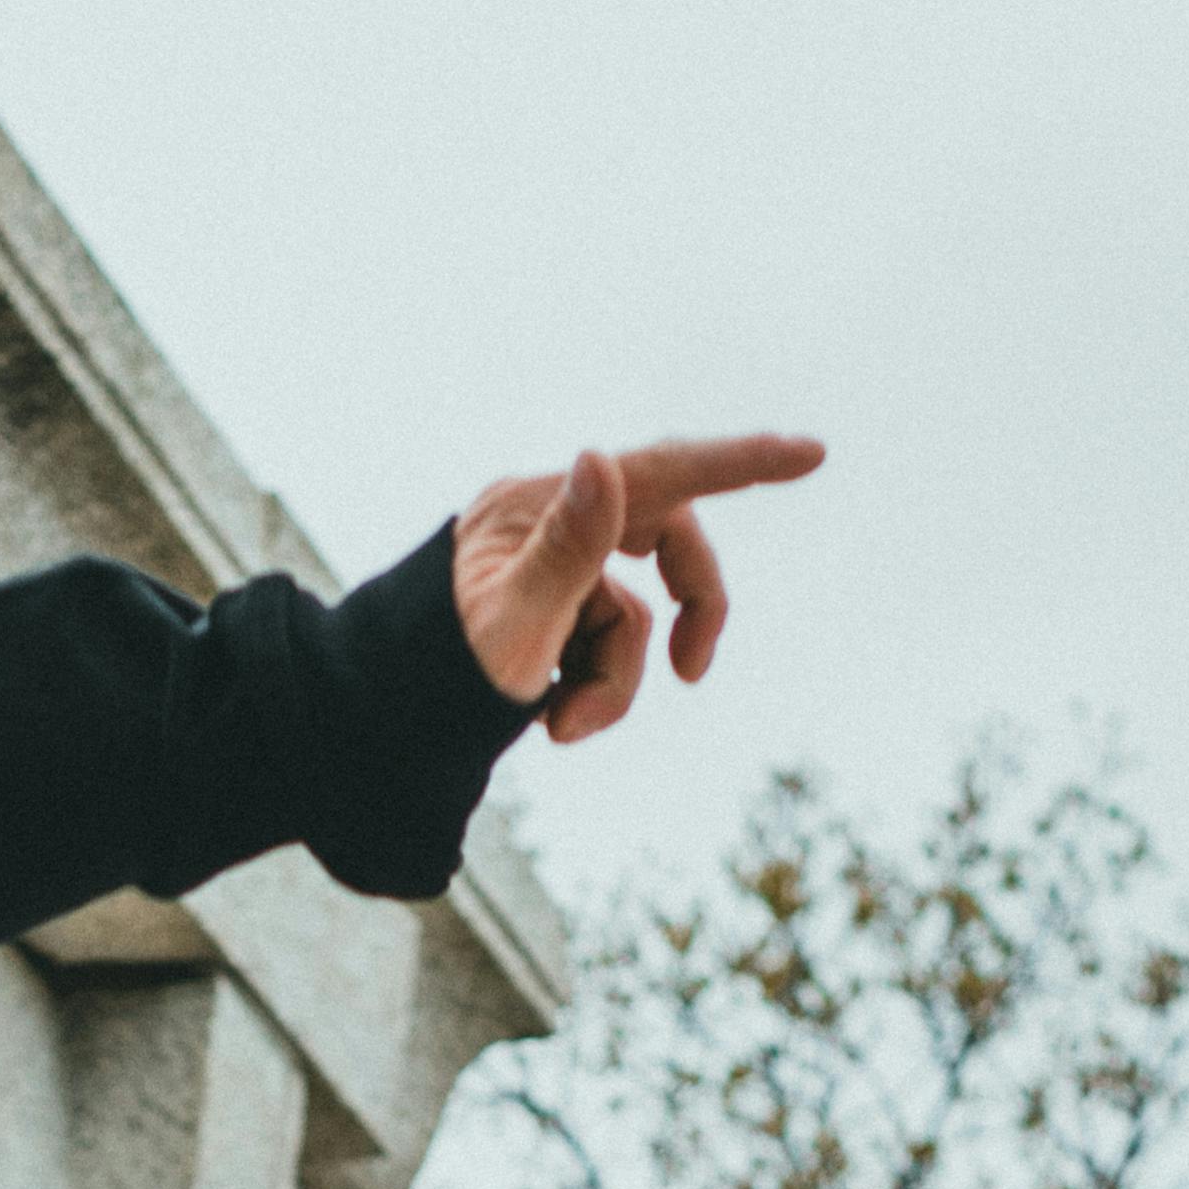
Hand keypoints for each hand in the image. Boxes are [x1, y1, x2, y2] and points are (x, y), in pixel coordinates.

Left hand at [453, 435, 825, 746]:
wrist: (376, 734)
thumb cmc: (430, 682)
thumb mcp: (508, 625)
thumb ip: (566, 550)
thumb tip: (601, 460)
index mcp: (539, 507)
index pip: (659, 472)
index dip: (740, 462)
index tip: (812, 453)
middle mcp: (548, 522)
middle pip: (666, 541)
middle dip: (687, 611)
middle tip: (693, 675)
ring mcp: (550, 568)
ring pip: (633, 614)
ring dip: (614, 681)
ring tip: (559, 727)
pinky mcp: (549, 612)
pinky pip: (602, 646)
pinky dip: (591, 692)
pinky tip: (546, 723)